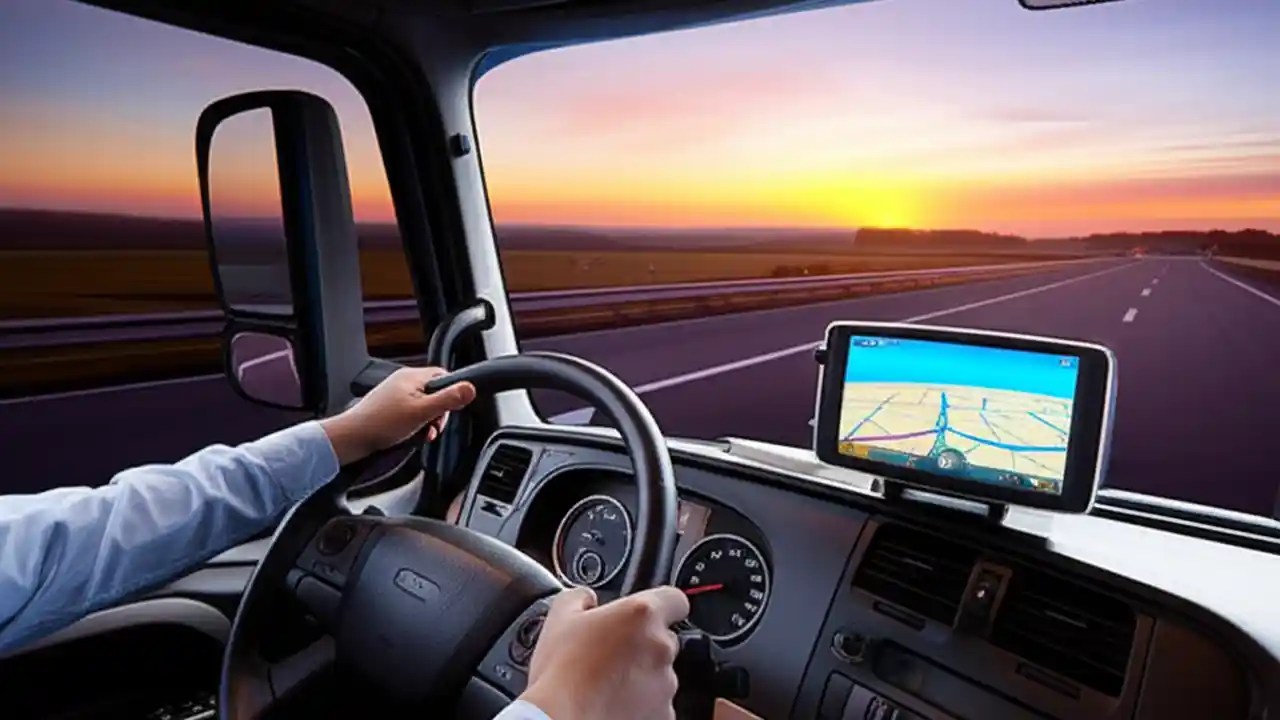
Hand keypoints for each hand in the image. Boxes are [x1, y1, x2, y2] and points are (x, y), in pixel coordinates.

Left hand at [318, 367, 475, 464]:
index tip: (448, 411)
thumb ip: (448, 400)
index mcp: (412, 376)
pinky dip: (413, 426)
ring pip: (423, 407)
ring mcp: (394, 395)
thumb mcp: (422, 412)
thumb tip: (470, 388)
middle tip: (432, 427)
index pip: (444, 376)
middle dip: (437, 414)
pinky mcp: (388, 408)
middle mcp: (403, 382)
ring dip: (426, 423)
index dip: (451, 394)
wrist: (353, 438)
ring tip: (419, 434)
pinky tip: (409, 436)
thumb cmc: (382, 424)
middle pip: (435, 394)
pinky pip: (410, 414)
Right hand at [519, 586, 689, 719]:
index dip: (661, 606)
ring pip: (660, 673)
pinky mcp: (664, 714)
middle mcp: (661, 646)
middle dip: (642, 645)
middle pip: (663, 639)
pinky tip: (613, 703)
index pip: (675, 599)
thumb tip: (586, 598)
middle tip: (610, 655)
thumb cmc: (560, 673)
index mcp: (641, 614)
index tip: (646, 616)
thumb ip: (580, 597)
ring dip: (641, 675)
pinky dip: (641, 704)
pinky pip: (657, 703)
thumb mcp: (559, 618)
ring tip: (606, 684)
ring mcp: (666, 683)